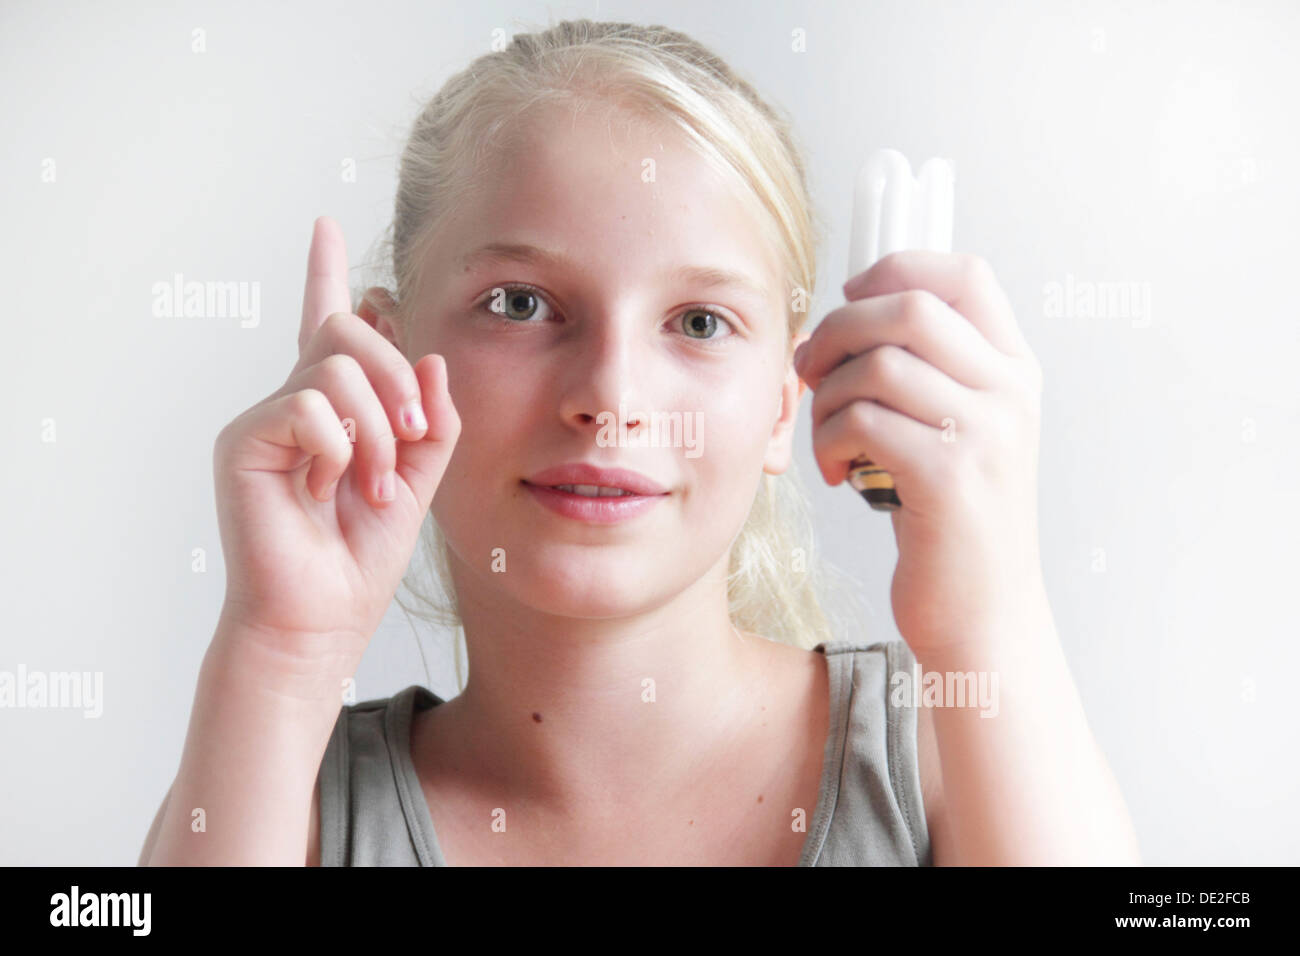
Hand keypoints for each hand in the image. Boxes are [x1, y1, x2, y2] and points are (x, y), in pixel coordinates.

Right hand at [212, 216, 460, 668]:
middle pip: (346, 330)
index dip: (326, 273)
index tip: (323, 225)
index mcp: (333, 408)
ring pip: (336, 367)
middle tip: (414, 430)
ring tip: (375, 482)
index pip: (326, 324)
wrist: (323, 616)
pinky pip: (308, 406)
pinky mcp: (243, 440)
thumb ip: (433, 419)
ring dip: (378, 427)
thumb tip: (432, 359)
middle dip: (396, 373)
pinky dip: (339, 448)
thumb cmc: (362, 554)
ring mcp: (265, 419)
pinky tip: (328, 487)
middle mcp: (294, 402)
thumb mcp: (421, 478)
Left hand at [794, 251, 1045, 656]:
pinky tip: (833, 471)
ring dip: (827, 395)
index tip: (849, 301)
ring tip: (824, 435)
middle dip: (838, 329)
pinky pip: (861, 421)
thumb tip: (850, 312)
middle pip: (909, 307)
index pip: (965, 275)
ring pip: (878, 364)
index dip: (894, 269)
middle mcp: (1010, 394)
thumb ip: (929, 373)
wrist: (985, 616)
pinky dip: (827, 440)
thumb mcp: (960, 434)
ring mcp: (985, 434)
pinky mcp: (948, 478)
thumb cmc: (952, 524)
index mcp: (1015, 372)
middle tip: (809, 369)